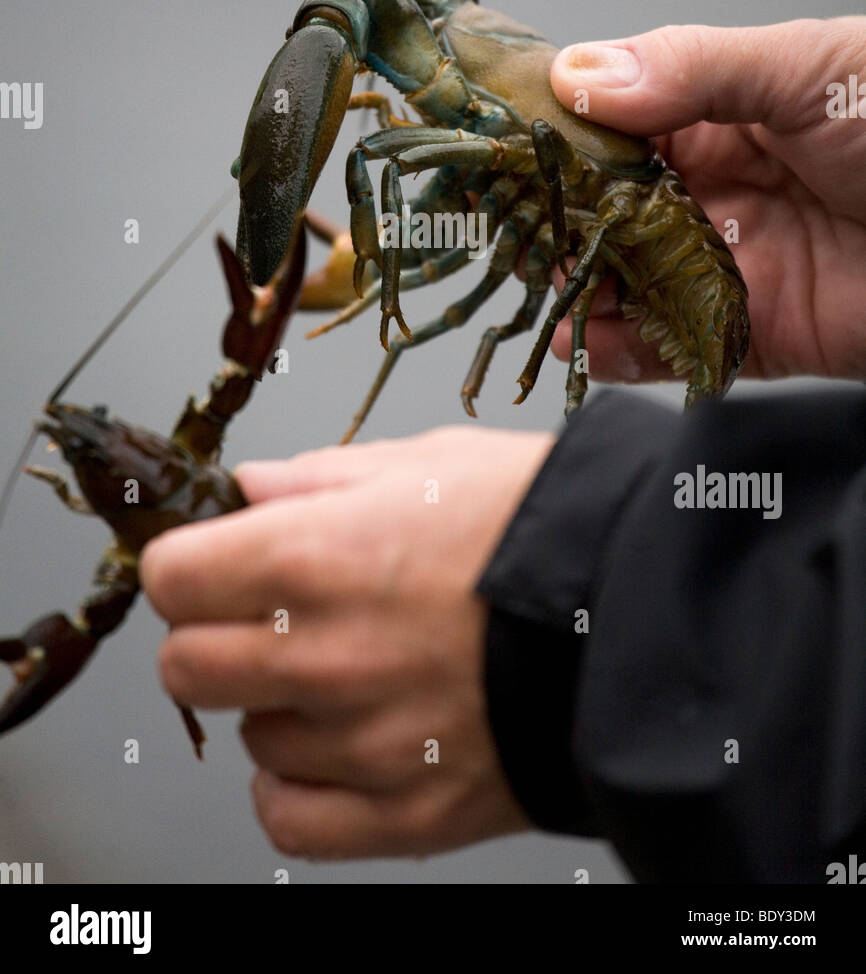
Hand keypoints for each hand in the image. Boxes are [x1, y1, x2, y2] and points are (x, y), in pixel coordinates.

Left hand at [140, 425, 552, 858]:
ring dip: (278, 705)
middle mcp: (322, 657)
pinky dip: (302, 785)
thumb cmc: (551, 523)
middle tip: (271, 616)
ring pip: (247, 737)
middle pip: (185, 666)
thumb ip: (323, 476)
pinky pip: (291, 819)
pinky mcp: (409, 814)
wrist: (654, 609)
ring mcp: (362, 745)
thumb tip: (250, 490)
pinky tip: (344, 744)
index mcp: (315, 555)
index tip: (216, 559)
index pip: (171, 576)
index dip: (191, 561)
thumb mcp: (435, 460)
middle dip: (214, 635)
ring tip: (351, 671)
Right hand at [549, 16, 865, 382]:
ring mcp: (734, 264)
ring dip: (583, 287)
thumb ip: (694, 69)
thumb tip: (580, 73)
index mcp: (723, 111)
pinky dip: (624, 351)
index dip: (559, 135)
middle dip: (562, 220)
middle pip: (612, 209)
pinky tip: (584, 339)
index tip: (503, 149)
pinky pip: (676, 347)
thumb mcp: (810, 69)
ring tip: (545, 287)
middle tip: (516, 230)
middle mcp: (719, 189)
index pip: (616, 123)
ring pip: (632, 281)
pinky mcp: (759, 335)